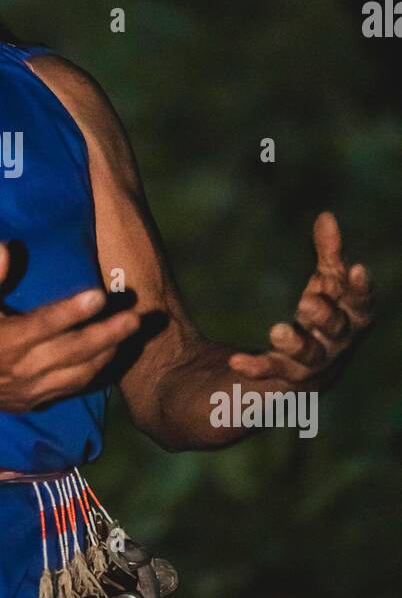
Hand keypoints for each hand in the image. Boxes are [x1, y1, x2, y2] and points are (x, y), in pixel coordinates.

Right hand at [0, 241, 139, 419]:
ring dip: (110, 352)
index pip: (44, 325)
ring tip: (133, 332)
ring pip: (81, 372)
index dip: (73, 311)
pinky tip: (114, 355)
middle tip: (136, 315)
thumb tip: (2, 247)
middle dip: (108, 333)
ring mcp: (32, 389)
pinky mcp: (36, 400)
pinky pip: (75, 387)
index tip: (100, 295)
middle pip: (75, 351)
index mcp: (2, 342)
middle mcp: (22, 369)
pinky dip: (98, 372)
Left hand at [228, 212, 373, 383]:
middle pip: (337, 333)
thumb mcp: (324, 283)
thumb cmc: (317, 316)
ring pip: (309, 359)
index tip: (356, 268)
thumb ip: (328, 253)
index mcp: (349, 319)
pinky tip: (237, 360)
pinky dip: (257, 368)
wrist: (297, 365)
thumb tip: (327, 215)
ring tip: (276, 330)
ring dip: (295, 344)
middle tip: (308, 301)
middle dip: (326, 317)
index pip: (360, 304)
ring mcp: (312, 367)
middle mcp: (336, 345)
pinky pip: (271, 376)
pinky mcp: (283, 382)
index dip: (360, 289)